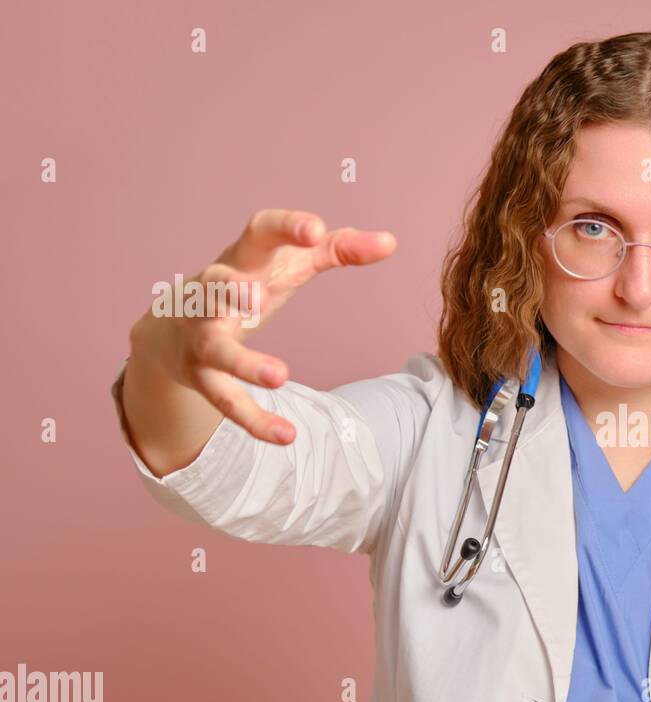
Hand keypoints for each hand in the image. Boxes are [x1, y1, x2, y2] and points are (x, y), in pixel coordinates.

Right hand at [149, 208, 395, 443]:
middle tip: (257, 298)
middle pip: (215, 287)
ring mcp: (202, 337)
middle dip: (232, 291)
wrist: (170, 329)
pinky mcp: (201, 377)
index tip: (314, 229)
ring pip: (216, 350)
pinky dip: (254, 420)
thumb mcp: (289, 264)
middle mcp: (212, 295)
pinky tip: (286, 435)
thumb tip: (390, 242)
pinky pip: (226, 402)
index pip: (258, 233)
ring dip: (244, 363)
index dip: (284, 227)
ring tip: (279, 375)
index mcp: (242, 260)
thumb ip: (339, 249)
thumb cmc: (247, 283)